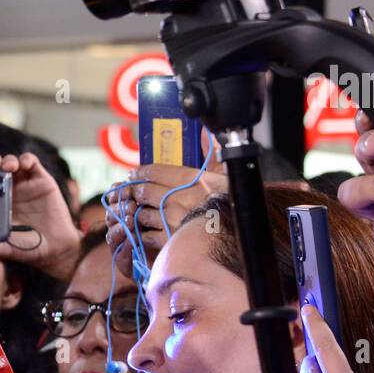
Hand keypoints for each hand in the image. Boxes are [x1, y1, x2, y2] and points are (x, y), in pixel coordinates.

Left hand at [0, 152, 81, 280]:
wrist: (55, 249)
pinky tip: (22, 164)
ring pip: (10, 161)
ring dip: (5, 160)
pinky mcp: (40, 180)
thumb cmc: (26, 248)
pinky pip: (31, 162)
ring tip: (6, 167)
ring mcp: (23, 183)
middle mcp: (6, 189)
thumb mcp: (2, 249)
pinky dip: (25, 159)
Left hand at [106, 129, 224, 271]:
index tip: (135, 173)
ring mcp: (172, 220)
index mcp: (192, 180)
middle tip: (132, 191)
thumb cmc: (235, 206)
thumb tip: (205, 131)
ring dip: (137, 212)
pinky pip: (146, 235)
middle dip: (135, 191)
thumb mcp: (228, 176)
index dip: (141, 172)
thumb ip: (213, 154)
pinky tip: (146, 230)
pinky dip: (143, 232)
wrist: (241, 238)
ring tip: (137, 211)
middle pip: (144, 191)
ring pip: (142, 213)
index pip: (155, 171)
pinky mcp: (170, 241)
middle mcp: (178, 198)